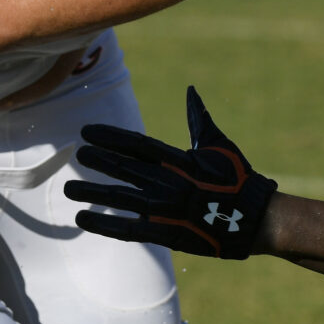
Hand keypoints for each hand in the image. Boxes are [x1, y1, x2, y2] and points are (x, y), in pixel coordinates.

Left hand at [64, 86, 276, 258]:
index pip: (136, 144)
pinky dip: (104, 224)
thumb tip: (190, 90)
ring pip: (120, 198)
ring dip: (93, 192)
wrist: (254, 217)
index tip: (87, 131)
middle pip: (123, 168)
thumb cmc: (237, 177)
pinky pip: (128, 228)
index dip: (110, 137)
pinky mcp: (166, 233)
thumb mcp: (217, 144)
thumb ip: (198, 118)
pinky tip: (83, 218)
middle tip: (76, 154)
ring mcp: (165, 208)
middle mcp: (167, 181)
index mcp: (178, 159)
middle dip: (98, 160)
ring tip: (69, 188)